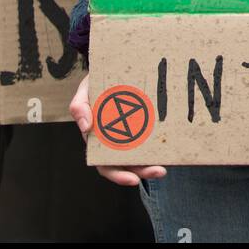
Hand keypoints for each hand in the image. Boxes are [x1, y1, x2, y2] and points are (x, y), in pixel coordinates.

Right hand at [69, 72, 166, 187]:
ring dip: (152, 165)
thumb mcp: (84, 91)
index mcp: (98, 140)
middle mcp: (114, 142)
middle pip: (127, 165)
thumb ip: (79, 106)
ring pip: (140, 156)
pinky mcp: (143, 124)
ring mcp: (129, 134)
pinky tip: (169, 149)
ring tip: (164, 167)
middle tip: (159, 172)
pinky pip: (150, 139)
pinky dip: (158, 147)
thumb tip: (86, 126)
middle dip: (143, 172)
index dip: (119, 175)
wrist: (111, 69)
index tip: (133, 179)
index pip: (106, 165)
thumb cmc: (95, 83)